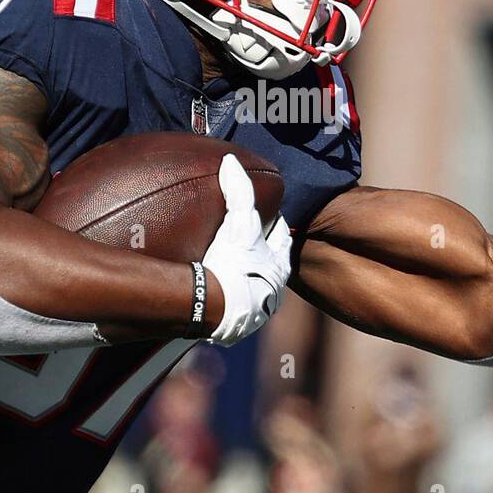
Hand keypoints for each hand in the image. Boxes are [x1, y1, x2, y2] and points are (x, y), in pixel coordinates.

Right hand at [202, 155, 291, 345]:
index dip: (273, 225)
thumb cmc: (233, 265)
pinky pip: (229, 313)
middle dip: (259, 256)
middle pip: (267, 268)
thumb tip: (232, 161)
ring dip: (242, 283)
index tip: (261, 216)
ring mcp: (253, 315)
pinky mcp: (231, 331)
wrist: (211, 311)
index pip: (281, 239)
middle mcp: (271, 294)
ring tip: (224, 272)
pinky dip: (222, 303)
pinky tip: (211, 299)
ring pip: (251, 292)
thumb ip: (239, 191)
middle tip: (243, 244)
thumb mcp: (239, 224)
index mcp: (279, 268)